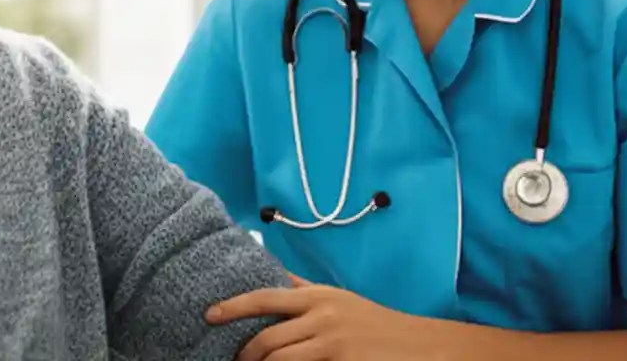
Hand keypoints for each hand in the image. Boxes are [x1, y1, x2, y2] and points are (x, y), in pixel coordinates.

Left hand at [207, 275, 438, 359]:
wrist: (417, 345)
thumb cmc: (372, 323)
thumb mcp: (338, 299)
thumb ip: (305, 290)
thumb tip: (274, 274)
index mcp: (317, 295)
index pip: (266, 296)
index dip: (234, 306)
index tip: (210, 314)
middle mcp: (322, 314)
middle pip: (268, 336)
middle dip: (245, 353)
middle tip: (235, 360)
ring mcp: (333, 341)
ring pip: (280, 358)